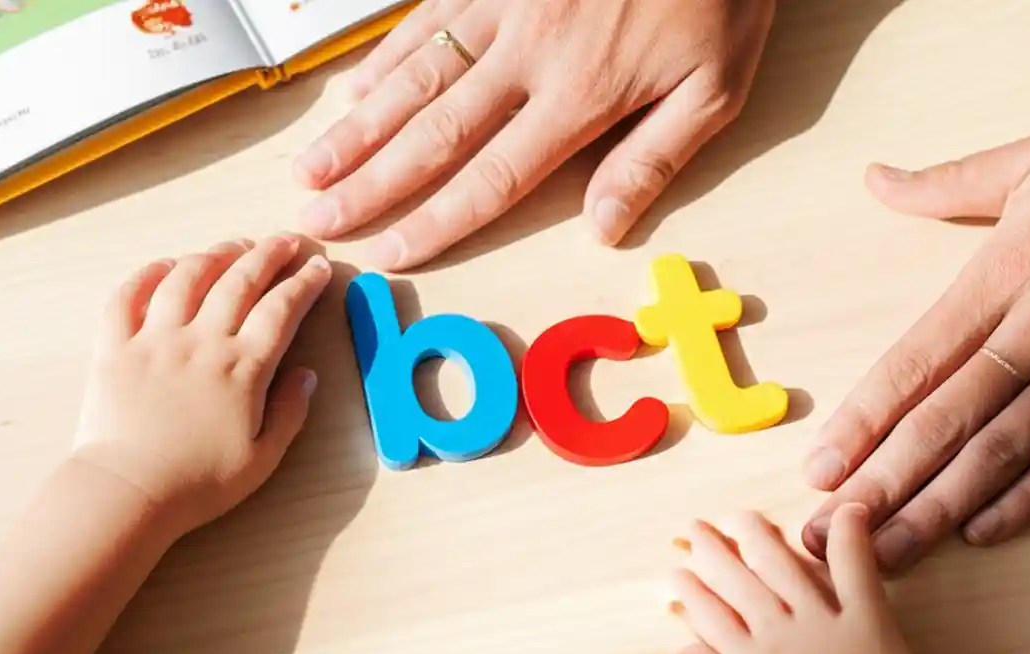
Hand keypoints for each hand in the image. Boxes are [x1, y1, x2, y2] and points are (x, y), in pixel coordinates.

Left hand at [72, 235, 331, 533]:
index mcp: (243, 369)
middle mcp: (202, 342)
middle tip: (284, 241)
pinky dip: (146, 274)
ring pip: (188, 278)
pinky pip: (127, 297)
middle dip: (267, 255)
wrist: (127, 492)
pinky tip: (164, 266)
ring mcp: (155, 340)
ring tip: (232, 246)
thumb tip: (307, 374)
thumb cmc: (198, 484)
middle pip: (240, 281)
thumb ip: (289, 412)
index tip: (318, 268)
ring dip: (215, 255)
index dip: (304, 284)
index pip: (281, 310)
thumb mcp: (262, 459)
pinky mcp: (115, 347)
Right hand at [294, 0, 774, 269]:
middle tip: (319, 218)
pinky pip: (424, 15)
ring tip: (312, 167)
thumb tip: (602, 229)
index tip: (388, 253)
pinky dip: (384, 56)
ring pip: (414, 76)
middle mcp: (528, 53)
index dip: (435, 221)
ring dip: (358, 127)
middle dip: (371, 183)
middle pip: (434, 133)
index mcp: (582, 94)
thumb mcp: (717, 87)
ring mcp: (503, 3)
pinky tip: (352, 87)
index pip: (492, 177)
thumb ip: (654, 160)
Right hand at [654, 507, 975, 653]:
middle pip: (737, 583)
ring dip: (757, 538)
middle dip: (711, 552)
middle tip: (692, 527)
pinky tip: (846, 511)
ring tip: (740, 516)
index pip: (711, 617)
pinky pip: (856, 571)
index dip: (690, 591)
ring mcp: (824, 622)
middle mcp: (782, 634)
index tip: (675, 570)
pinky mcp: (867, 617)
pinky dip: (851, 539)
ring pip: (782, 567)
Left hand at [803, 133, 1029, 571]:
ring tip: (890, 551)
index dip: (864, 419)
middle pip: (949, 420)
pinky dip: (1029, 497)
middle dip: (886, 482)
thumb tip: (874, 178)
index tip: (819, 466)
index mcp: (1004, 278)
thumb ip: (949, 182)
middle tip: (829, 531)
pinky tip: (980, 531)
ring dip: (942, 506)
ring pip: (1004, 450)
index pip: (916, 362)